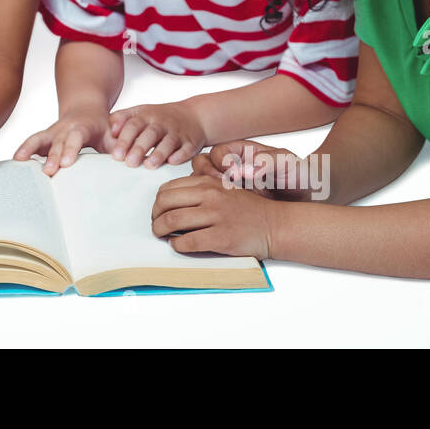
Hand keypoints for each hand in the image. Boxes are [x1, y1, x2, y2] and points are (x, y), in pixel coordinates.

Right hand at [13, 109, 114, 175]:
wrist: (85, 108)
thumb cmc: (102, 127)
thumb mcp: (112, 134)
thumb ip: (118, 146)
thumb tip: (124, 160)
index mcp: (83, 127)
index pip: (76, 138)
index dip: (70, 149)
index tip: (66, 163)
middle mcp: (65, 128)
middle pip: (57, 142)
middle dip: (52, 157)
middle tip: (48, 172)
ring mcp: (53, 131)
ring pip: (40, 139)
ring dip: (30, 149)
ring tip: (20, 161)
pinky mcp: (45, 137)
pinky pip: (32, 141)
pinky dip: (24, 149)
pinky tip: (15, 160)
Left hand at [108, 101, 204, 168]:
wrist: (193, 115)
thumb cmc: (160, 118)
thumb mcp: (140, 112)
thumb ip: (122, 118)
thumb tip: (109, 132)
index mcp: (147, 115)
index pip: (133, 125)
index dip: (124, 140)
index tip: (116, 156)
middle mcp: (162, 123)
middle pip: (150, 134)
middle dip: (139, 148)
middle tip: (130, 163)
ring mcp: (177, 132)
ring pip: (169, 141)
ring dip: (159, 153)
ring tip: (149, 166)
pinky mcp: (191, 142)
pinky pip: (186, 148)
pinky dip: (180, 155)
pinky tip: (172, 162)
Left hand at [151, 174, 277, 258]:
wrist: (275, 225)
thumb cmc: (249, 209)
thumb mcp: (224, 189)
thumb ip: (201, 190)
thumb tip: (171, 199)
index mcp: (208, 183)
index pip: (169, 188)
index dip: (158, 201)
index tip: (158, 210)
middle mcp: (210, 196)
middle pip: (166, 203)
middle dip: (155, 216)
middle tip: (156, 225)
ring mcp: (216, 216)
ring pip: (172, 221)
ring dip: (160, 230)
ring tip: (162, 235)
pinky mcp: (221, 237)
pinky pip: (188, 242)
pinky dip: (177, 245)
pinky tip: (177, 245)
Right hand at [196, 140, 312, 200]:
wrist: (310, 195)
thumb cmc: (299, 174)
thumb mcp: (288, 162)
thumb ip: (269, 161)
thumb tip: (249, 168)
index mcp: (243, 152)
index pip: (218, 152)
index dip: (220, 162)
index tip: (232, 172)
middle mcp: (233, 167)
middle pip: (202, 165)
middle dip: (207, 176)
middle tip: (223, 187)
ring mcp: (231, 186)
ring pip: (203, 184)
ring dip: (207, 191)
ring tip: (225, 200)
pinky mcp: (233, 204)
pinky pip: (213, 202)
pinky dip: (214, 206)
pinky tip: (229, 212)